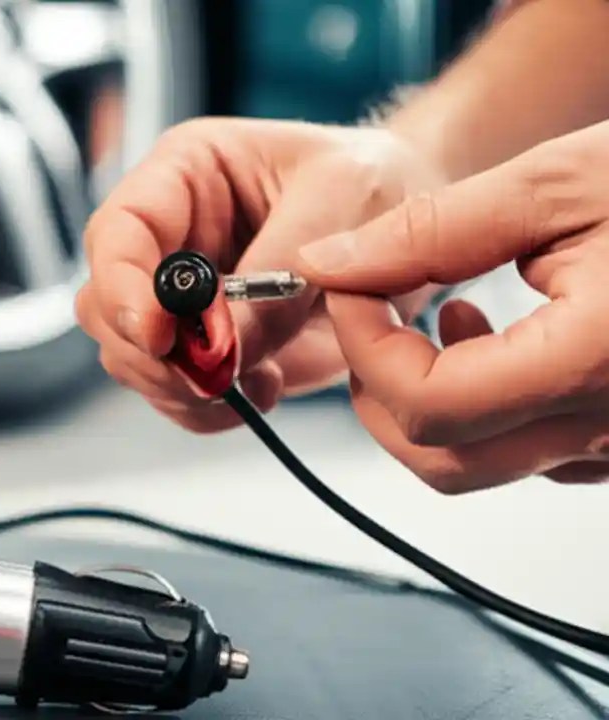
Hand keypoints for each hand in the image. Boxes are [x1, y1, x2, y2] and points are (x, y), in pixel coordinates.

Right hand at [76, 118, 444, 430]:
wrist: (421, 233)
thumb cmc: (379, 184)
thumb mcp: (346, 198)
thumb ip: (281, 266)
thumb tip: (226, 345)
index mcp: (183, 176)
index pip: (117, 232)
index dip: (124, 287)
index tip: (158, 334)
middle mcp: (167, 239)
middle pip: (105, 306)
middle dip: (152, 351)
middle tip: (215, 372)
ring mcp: (181, 301)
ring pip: (132, 359)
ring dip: (184, 386)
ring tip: (260, 377)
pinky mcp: (206, 349)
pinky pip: (176, 396)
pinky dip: (211, 410)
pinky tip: (265, 386)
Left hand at [298, 121, 608, 492]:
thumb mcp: (559, 183)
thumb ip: (432, 232)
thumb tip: (332, 264)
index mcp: (596, 359)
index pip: (428, 404)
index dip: (364, 345)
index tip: (352, 286)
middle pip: (438, 459)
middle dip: (379, 386)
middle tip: (374, 311)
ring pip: (480, 465)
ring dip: (427, 397)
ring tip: (443, 309)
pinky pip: (529, 451)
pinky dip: (482, 405)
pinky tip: (494, 333)